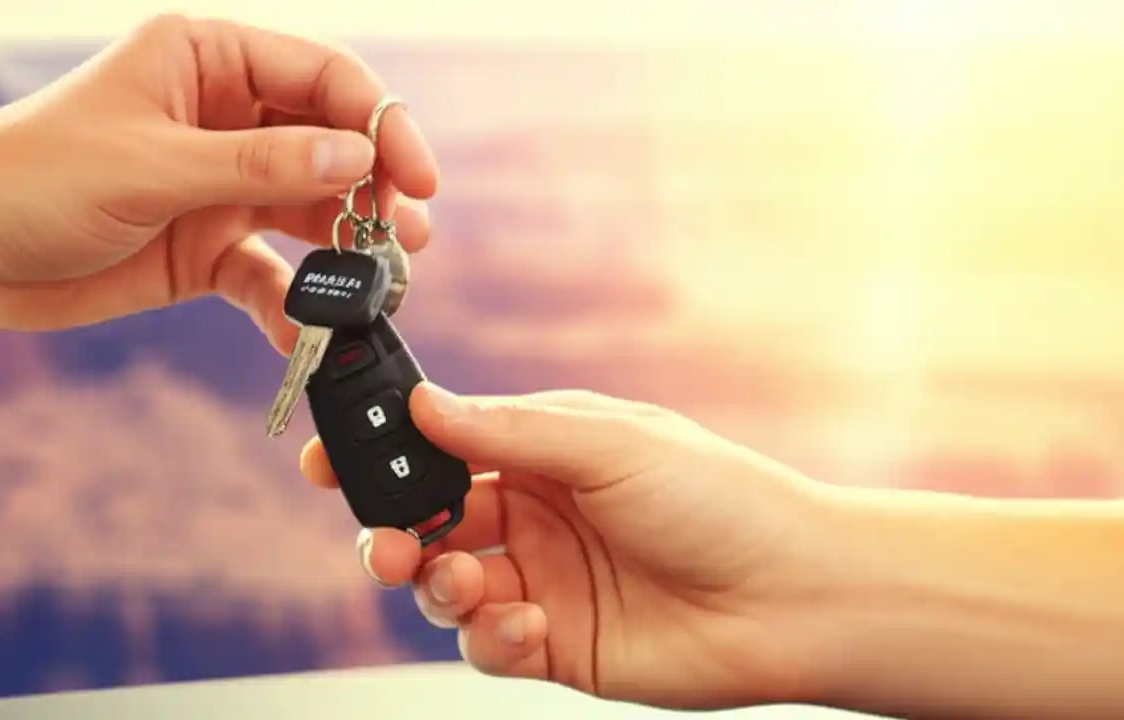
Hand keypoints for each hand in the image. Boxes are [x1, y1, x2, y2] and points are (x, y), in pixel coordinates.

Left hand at [0, 14, 436, 352]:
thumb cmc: (33, 176)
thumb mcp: (152, 164)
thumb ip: (259, 164)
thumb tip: (358, 159)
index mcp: (208, 62)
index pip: (322, 78)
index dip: (381, 121)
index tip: (417, 176)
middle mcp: (225, 118)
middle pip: (331, 145)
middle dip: (375, 190)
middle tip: (406, 236)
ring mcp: (221, 185)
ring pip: (311, 212)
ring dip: (348, 249)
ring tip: (383, 282)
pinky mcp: (208, 247)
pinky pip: (271, 274)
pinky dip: (293, 304)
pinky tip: (306, 331)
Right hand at [300, 384, 836, 709]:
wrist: (793, 594)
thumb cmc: (718, 498)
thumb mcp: (609, 443)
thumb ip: (510, 428)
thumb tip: (423, 403)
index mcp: (543, 451)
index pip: (442, 445)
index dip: (384, 453)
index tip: (330, 460)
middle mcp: (535, 514)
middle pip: (430, 520)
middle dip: (395, 531)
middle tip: (390, 543)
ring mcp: (543, 581)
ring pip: (447, 585)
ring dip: (438, 585)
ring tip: (466, 583)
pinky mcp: (557, 645)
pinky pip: (488, 644)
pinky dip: (489, 637)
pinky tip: (527, 625)